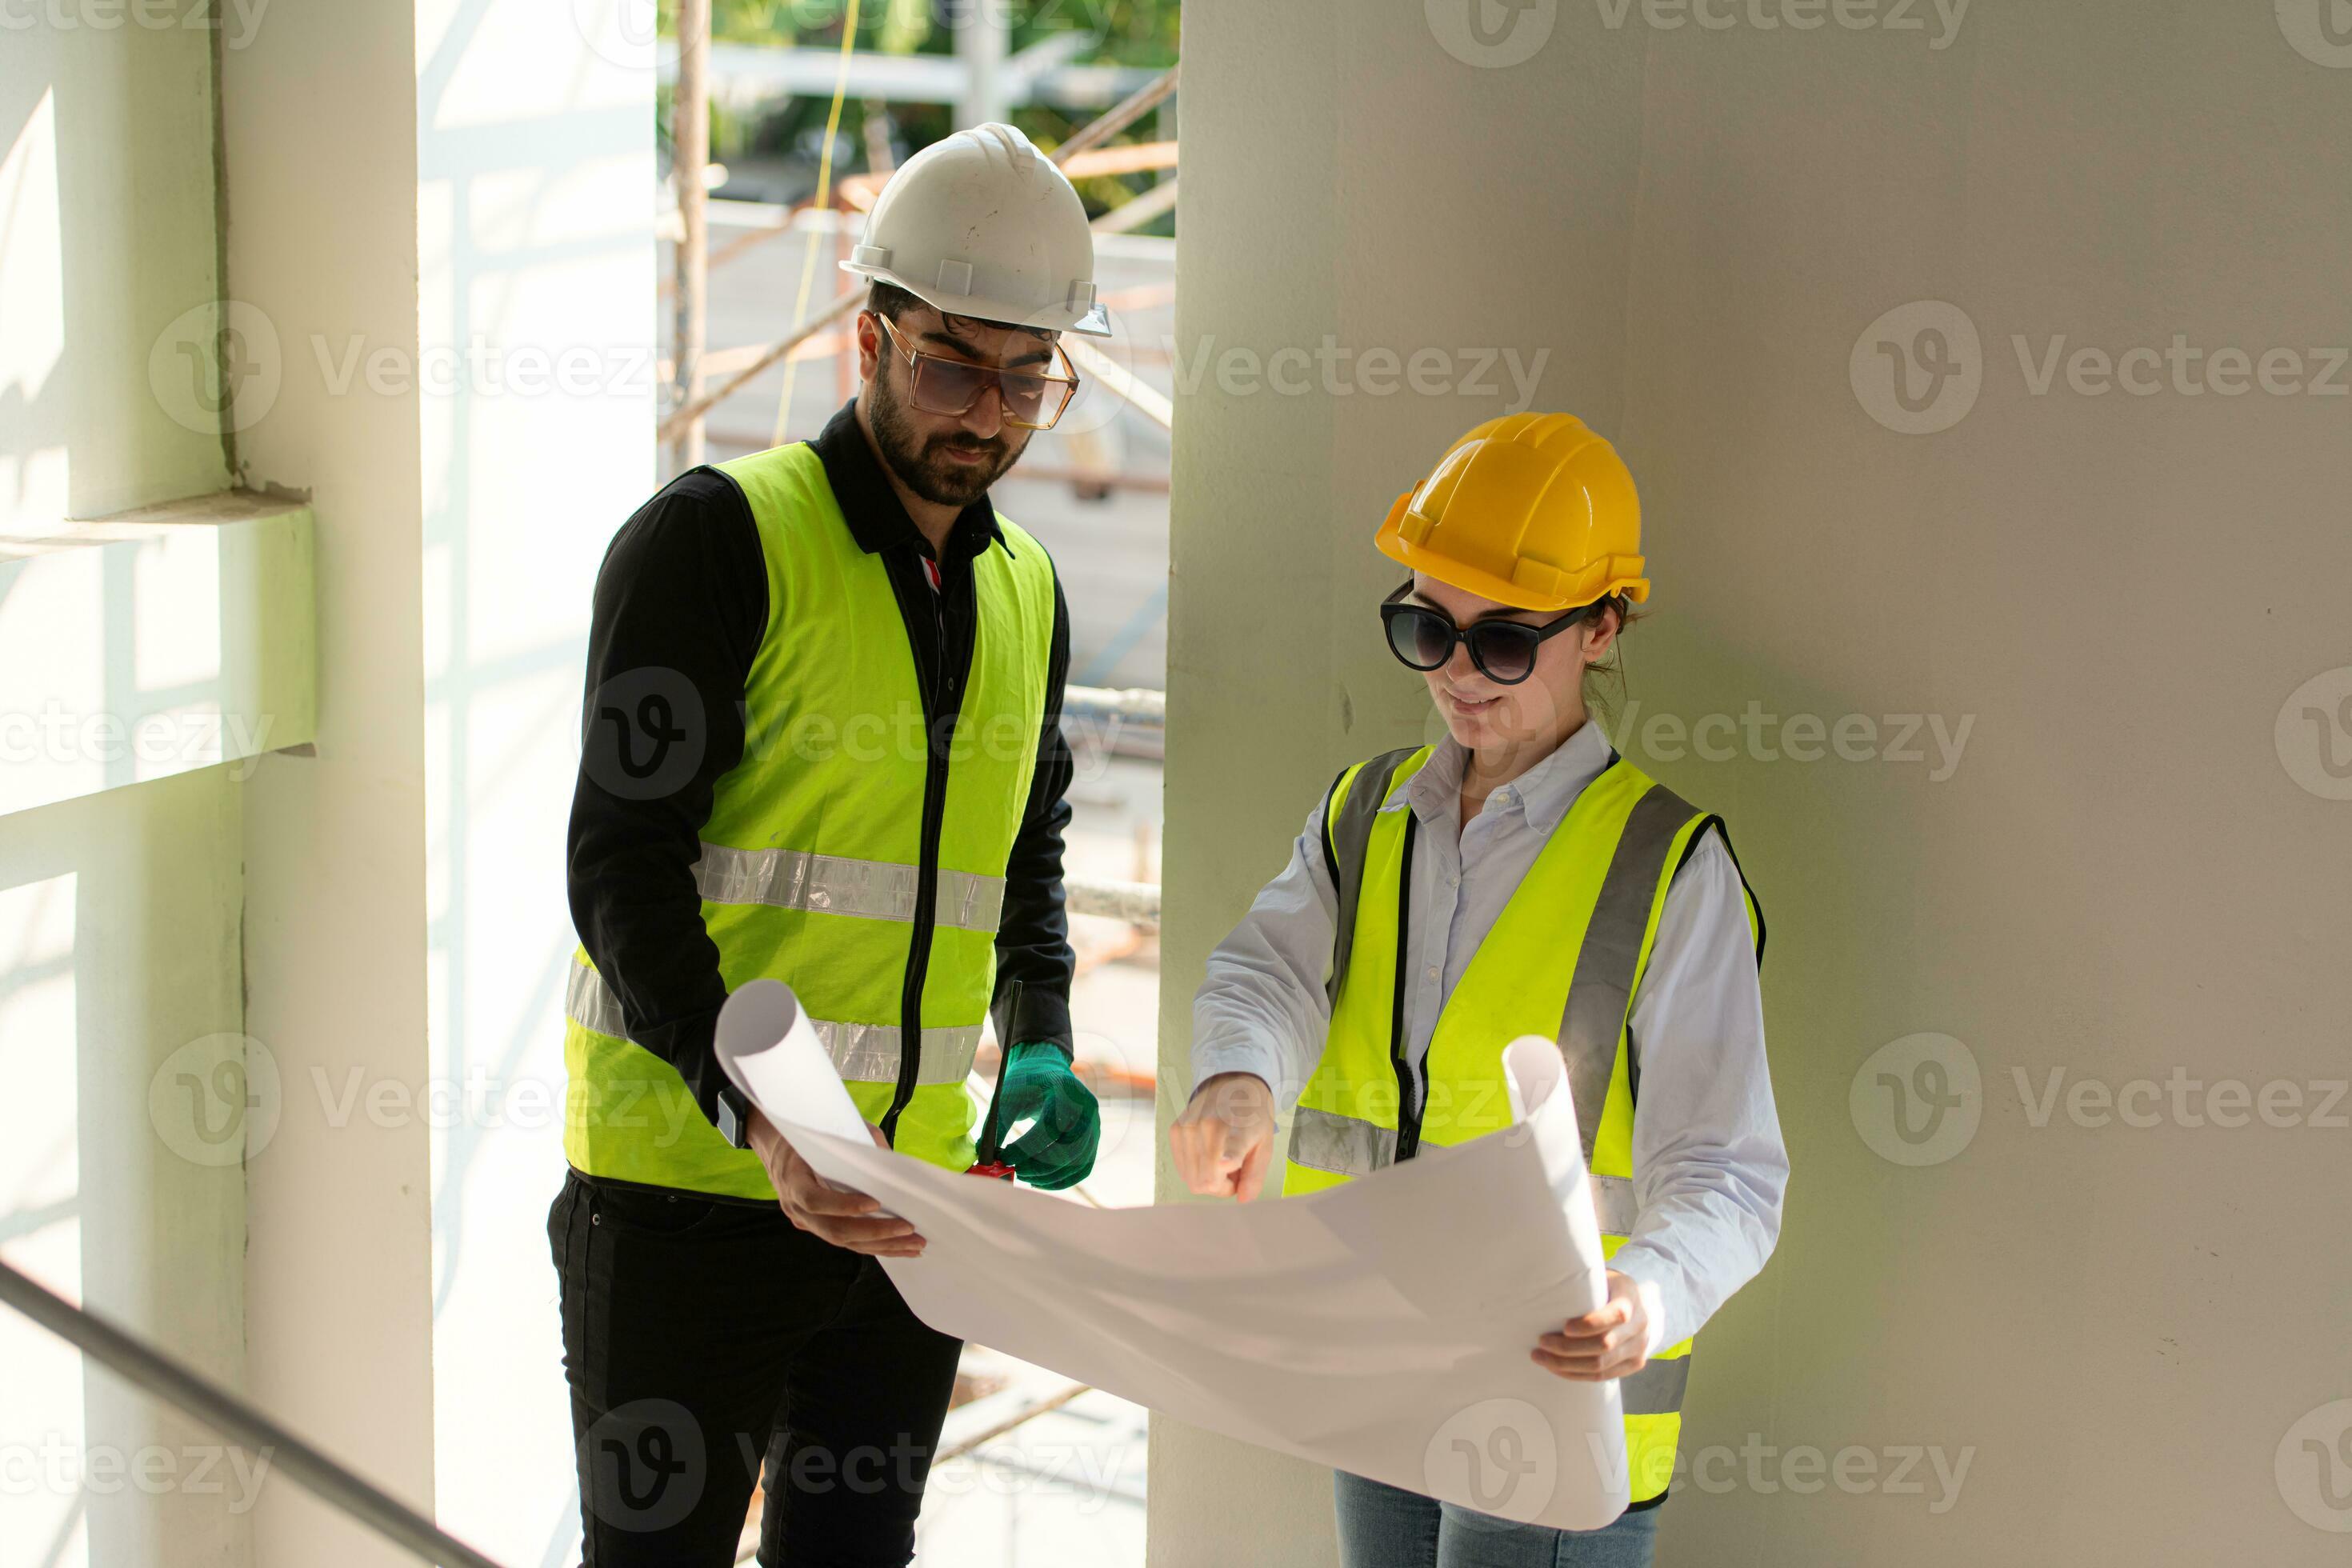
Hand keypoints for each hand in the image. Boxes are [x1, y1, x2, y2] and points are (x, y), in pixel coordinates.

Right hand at [746, 1109, 924, 1256]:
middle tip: (908, 1229)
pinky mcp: (819, 1228)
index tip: (875, 1203)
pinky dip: (875, 1246)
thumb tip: (892, 1164)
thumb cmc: (810, 1134)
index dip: (844, 1205)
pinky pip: (847, 1242)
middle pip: (835, 1230)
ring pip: (845, 1242)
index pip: (815, 1201)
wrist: (778, 1150)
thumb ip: (860, 1143)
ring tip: (914, 1245)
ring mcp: (806, 1223)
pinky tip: (899, 1248)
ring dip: (882, 1245)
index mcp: (792, 1179)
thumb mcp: (830, 1129)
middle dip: (876, 1232)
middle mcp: (796, 1208)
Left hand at [994, 1041, 1099, 1189]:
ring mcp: (1094, 1125)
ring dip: (1049, 1177)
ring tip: (1025, 1177)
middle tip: (1015, 1171)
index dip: (1025, 1149)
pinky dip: (1062, 1180)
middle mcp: (1085, 1108)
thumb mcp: (1008, 1097)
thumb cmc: (1025, 1083)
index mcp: (1064, 1091)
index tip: (1003, 1157)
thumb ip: (996, 1126)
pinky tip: (1040, 1181)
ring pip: (1077, 1163)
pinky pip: (1082, 1168)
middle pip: (1068, 1149)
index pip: (1049, 1128)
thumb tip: (985, 1158)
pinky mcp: (1093, 1139)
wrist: (1048, 1071)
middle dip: (1038, 1167)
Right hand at [1169, 1072, 1275, 1201]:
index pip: (1230, 1146)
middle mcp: (1207, 1127)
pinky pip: (1182, 1170)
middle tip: (1236, 1170)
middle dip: (1222, 1186)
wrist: (1232, 1083)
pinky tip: (1209, 1155)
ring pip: (1192, 1181)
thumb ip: (1255, 1175)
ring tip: (1222, 1159)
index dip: (1228, 1158)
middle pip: (1206, 1183)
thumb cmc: (1252, 1117)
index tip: (1227, 1162)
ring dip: (1209, 1179)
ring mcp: (1187, 1128)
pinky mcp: (1175, 1130)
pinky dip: (1196, 1170)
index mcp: (1237, 1128)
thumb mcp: (1264, 1145)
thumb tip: (1243, 1199)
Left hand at [1532, 1270, 1659, 1380]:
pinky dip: (1576, 1375)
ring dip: (1567, 1364)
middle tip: (1541, 1342)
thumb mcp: (1600, 1275)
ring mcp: (1639, 1347)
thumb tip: (1542, 1276)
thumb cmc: (1605, 1287)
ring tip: (1541, 1357)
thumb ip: (1582, 1280)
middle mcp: (1640, 1324)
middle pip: (1604, 1345)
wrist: (1636, 1305)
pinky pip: (1603, 1376)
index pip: (1616, 1315)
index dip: (1590, 1324)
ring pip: (1601, 1366)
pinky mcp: (1634, 1364)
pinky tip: (1556, 1368)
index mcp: (1630, 1297)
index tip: (1564, 1327)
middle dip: (1568, 1347)